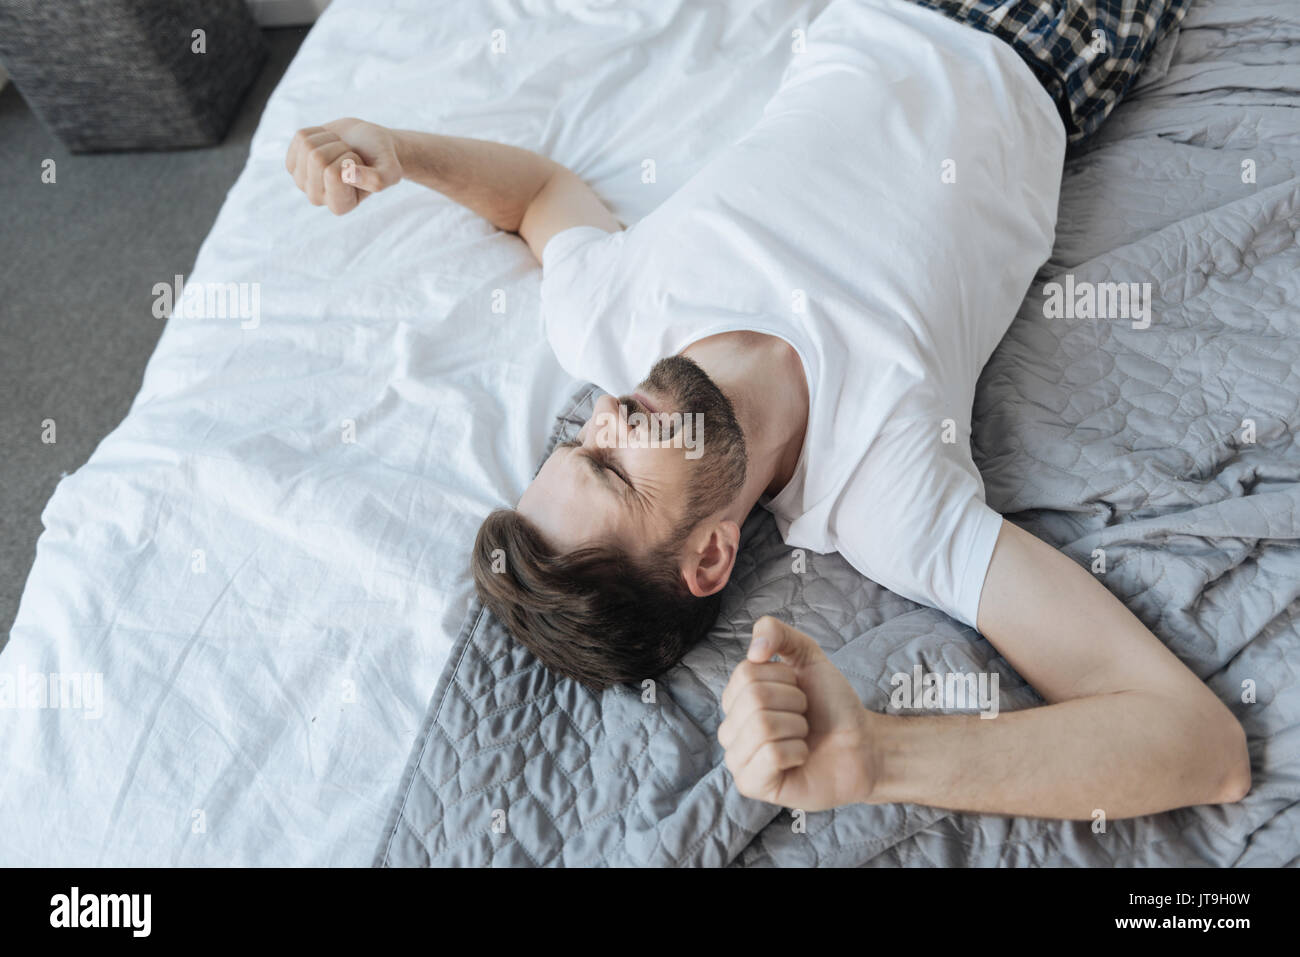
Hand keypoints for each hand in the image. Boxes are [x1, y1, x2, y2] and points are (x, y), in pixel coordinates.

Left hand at [284, 118, 402, 214]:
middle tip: (350, 154)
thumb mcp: (391, 171)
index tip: (360, 164)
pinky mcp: (294, 163)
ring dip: (330, 140)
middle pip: (317, 158)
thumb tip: (348, 175)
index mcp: (340, 206)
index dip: (349, 160)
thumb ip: (378, 180)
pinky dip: (319, 133)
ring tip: (341, 149)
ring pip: (307, 146)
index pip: (332, 174)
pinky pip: (301, 137)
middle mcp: (318, 198)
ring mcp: (302, 181)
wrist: (370, 144)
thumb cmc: (381, 159)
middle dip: (338, 147)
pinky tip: (329, 144)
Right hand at [718, 616, 873, 810]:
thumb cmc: (830, 704)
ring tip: (804, 736)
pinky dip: (797, 751)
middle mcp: (730, 728)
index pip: (746, 673)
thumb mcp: (806, 656)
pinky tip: (801, 758)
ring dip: (797, 727)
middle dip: (794, 703)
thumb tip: (754, 649)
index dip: (783, 678)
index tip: (798, 691)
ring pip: (761, 727)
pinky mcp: (751, 785)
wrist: (861, 743)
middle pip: (753, 699)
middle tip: (805, 717)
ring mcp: (738, 759)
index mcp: (736, 698)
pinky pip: (770, 755)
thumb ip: (776, 632)